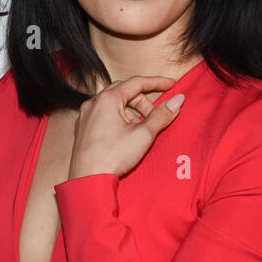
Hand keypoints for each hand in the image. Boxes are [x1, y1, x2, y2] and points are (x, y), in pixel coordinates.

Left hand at [67, 76, 184, 180]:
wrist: (88, 178)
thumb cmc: (113, 156)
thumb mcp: (143, 134)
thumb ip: (162, 115)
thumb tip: (178, 100)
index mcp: (106, 99)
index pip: (135, 83)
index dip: (156, 82)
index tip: (171, 85)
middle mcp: (93, 103)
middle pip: (124, 92)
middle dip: (143, 102)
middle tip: (156, 116)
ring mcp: (85, 115)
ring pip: (114, 104)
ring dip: (132, 112)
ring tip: (141, 130)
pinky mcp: (84, 128)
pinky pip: (104, 115)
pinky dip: (119, 119)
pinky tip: (127, 135)